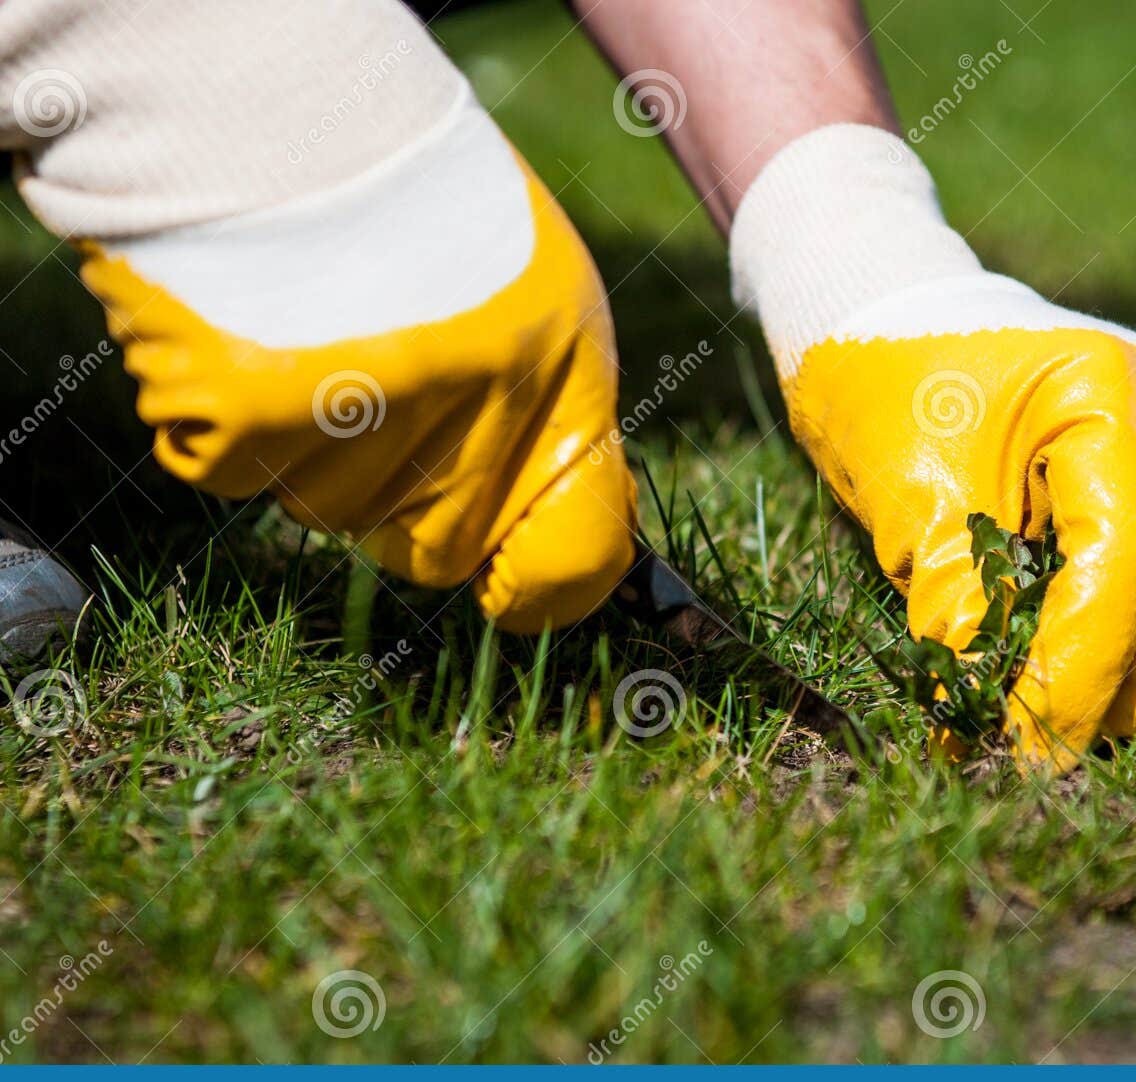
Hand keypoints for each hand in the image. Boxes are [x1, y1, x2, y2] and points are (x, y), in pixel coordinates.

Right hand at [74, 114, 634, 632]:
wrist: (284, 110)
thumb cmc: (435, 205)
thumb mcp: (549, 302)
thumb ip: (560, 422)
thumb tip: (558, 546)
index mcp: (554, 389)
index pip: (572, 564)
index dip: (544, 585)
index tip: (516, 580)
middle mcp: (462, 427)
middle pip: (434, 552)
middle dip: (416, 495)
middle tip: (390, 388)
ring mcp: (351, 431)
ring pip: (328, 510)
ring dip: (320, 444)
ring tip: (319, 327)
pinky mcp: (242, 425)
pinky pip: (234, 469)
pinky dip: (230, 416)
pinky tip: (252, 330)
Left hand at [783, 274, 1135, 767]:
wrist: (869, 305)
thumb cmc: (877, 381)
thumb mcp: (909, 502)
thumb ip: (958, 612)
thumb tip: (976, 730)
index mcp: (1105, 394)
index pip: (1123, 559)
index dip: (1081, 668)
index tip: (1028, 745)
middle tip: (1076, 746)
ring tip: (1075, 723)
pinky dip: (1127, 620)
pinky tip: (1077, 670)